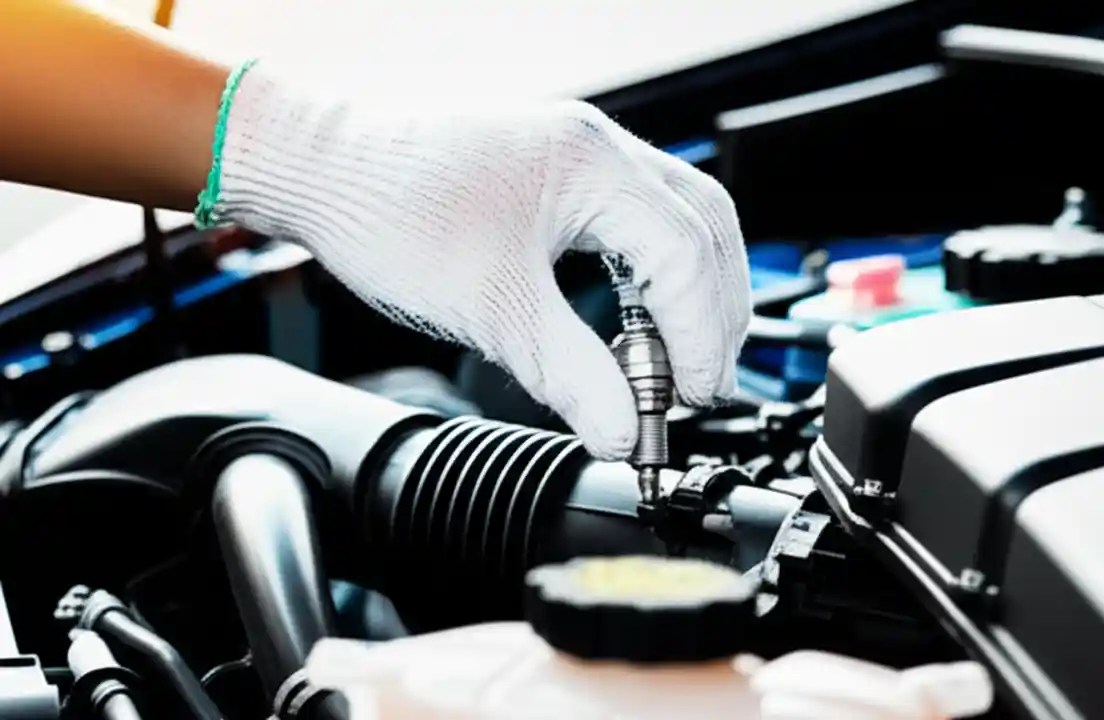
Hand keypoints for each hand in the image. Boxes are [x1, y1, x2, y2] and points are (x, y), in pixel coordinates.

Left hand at [203, 62, 750, 458]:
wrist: (320, 171)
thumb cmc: (387, 213)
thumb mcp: (490, 309)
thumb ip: (571, 372)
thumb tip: (624, 431)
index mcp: (592, 163)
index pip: (686, 254)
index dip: (700, 335)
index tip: (688, 397)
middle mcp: (597, 148)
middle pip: (704, 229)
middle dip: (715, 313)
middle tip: (701, 383)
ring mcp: (579, 158)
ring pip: (677, 223)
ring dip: (689, 294)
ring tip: (677, 362)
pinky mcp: (556, 177)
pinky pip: (634, 224)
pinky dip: (651, 278)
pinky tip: (638, 321)